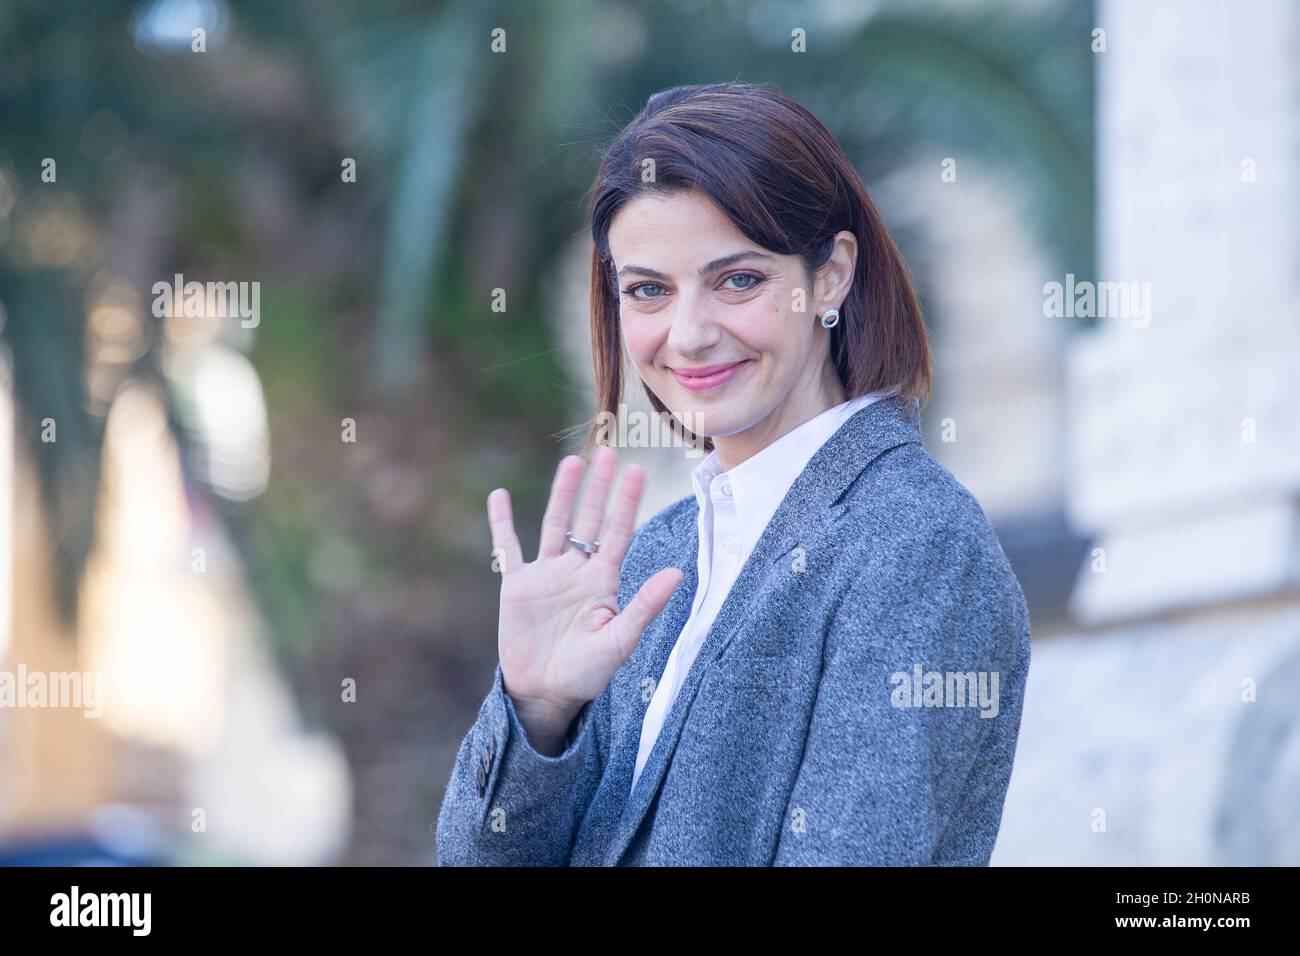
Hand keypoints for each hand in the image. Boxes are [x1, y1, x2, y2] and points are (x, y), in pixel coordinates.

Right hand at [486, 446, 683, 742]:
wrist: (544, 694)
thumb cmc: (586, 673)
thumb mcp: (619, 641)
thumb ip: (645, 605)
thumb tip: (678, 573)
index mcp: (603, 581)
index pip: (617, 532)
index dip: (627, 502)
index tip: (638, 470)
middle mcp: (576, 571)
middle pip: (588, 519)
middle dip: (599, 488)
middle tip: (609, 451)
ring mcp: (546, 576)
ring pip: (554, 525)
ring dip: (562, 494)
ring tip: (571, 463)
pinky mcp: (516, 586)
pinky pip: (508, 548)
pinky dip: (502, 522)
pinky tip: (500, 496)